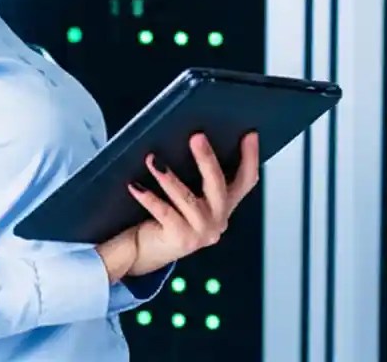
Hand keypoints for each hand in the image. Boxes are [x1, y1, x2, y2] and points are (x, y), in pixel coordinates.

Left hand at [124, 131, 259, 276]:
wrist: (147, 252)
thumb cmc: (166, 217)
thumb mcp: (186, 196)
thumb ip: (194, 178)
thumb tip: (190, 140)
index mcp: (223, 206)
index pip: (245, 181)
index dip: (250, 158)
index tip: (250, 134)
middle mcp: (218, 220)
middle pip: (218, 185)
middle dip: (207, 159)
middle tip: (196, 137)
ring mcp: (202, 232)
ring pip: (188, 199)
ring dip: (169, 178)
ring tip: (153, 160)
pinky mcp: (182, 239)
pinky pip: (165, 213)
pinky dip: (149, 198)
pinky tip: (136, 186)